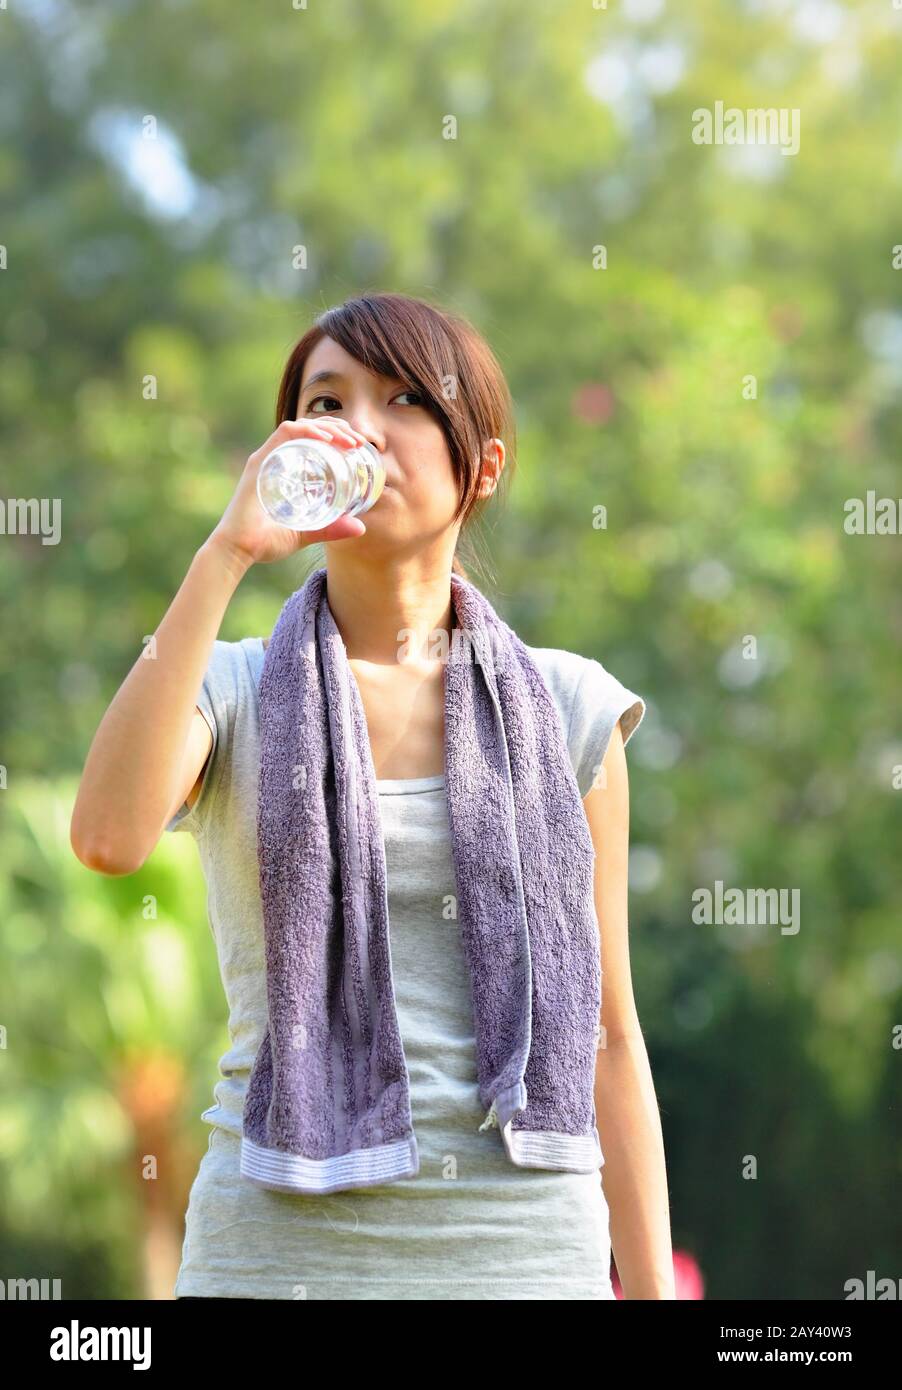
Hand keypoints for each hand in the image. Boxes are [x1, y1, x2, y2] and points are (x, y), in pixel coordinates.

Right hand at [207, 416, 372, 567]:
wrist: (237, 550)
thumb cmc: (265, 542)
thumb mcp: (306, 533)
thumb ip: (331, 529)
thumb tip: (360, 528)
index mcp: (285, 469)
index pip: (312, 440)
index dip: (336, 437)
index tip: (357, 447)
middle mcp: (275, 459)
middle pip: (309, 429)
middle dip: (338, 429)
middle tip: (359, 442)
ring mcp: (267, 457)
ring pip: (301, 426)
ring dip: (329, 428)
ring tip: (350, 440)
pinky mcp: (260, 460)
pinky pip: (286, 432)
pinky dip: (309, 430)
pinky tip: (328, 438)